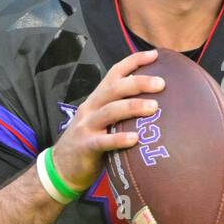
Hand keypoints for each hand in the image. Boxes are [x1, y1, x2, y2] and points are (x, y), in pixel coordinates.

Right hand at [50, 49, 163, 191]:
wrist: (61, 167)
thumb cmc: (90, 141)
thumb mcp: (102, 120)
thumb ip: (120, 110)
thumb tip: (155, 102)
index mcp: (97, 98)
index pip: (114, 73)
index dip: (133, 61)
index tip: (155, 55)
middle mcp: (91, 107)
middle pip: (115, 88)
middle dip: (138, 82)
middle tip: (162, 84)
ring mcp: (87, 126)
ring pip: (110, 111)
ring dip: (133, 107)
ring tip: (154, 108)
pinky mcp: (86, 146)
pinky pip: (104, 141)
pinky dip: (119, 138)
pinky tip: (135, 139)